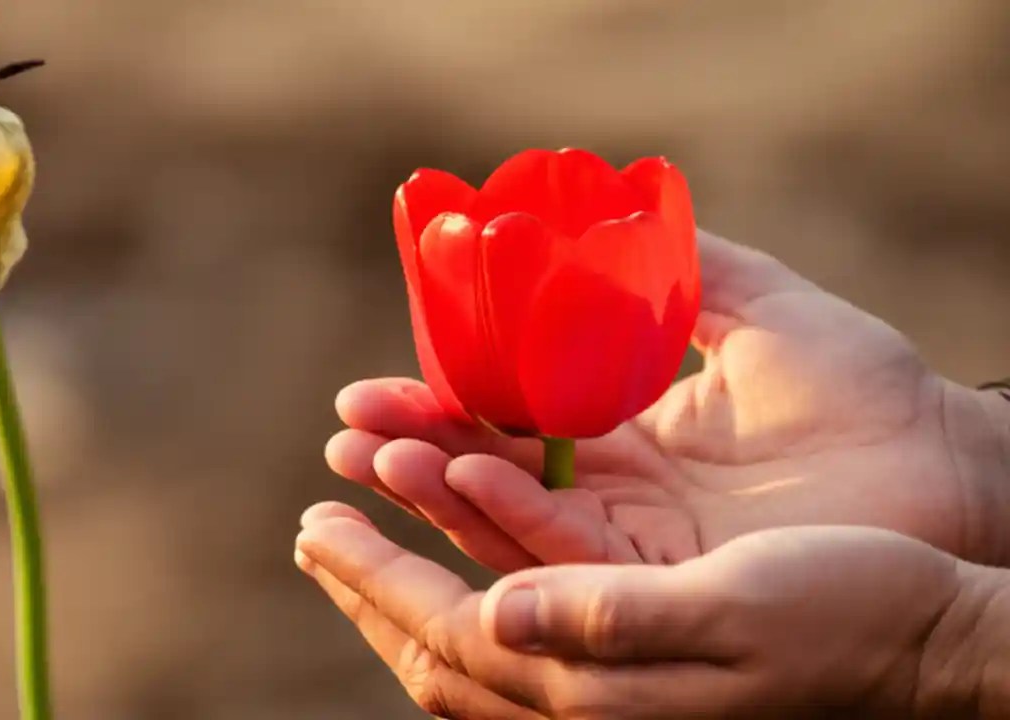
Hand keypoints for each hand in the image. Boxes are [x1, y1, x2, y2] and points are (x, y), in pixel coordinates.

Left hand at [295, 503, 1006, 718]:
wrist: (926, 650)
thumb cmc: (846, 614)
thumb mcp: (734, 604)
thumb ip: (611, 616)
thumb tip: (498, 610)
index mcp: (599, 684)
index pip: (450, 629)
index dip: (377, 574)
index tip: (318, 521)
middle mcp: (589, 703)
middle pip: (440, 650)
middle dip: (369, 588)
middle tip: (314, 530)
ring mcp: (607, 699)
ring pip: (469, 653)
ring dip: (403, 593)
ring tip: (357, 544)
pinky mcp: (631, 680)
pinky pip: (517, 646)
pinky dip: (464, 599)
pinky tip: (454, 573)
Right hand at [326, 231, 1009, 569]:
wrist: (952, 466)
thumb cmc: (871, 391)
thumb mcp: (760, 309)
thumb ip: (682, 271)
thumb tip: (609, 215)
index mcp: (625, 442)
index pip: (507, 431)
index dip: (440, 412)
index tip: (374, 389)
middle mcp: (617, 503)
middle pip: (490, 486)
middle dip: (412, 460)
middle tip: (344, 436)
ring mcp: (637, 552)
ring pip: (512, 528)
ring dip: (437, 491)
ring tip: (371, 456)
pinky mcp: (666, 588)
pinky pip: (569, 556)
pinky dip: (508, 519)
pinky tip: (457, 479)